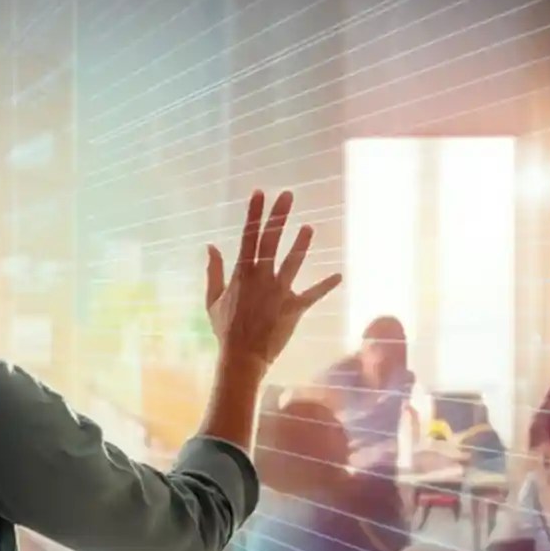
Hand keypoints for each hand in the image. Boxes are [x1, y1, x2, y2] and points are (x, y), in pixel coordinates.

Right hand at [205, 190, 341, 370]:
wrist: (242, 358)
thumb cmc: (225, 330)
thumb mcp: (212, 300)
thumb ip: (214, 271)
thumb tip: (210, 246)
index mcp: (242, 273)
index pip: (248, 236)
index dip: (254, 213)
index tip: (259, 192)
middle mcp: (261, 278)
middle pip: (271, 241)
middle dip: (279, 216)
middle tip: (288, 195)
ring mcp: (279, 292)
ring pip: (292, 262)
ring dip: (301, 244)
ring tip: (309, 227)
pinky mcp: (293, 308)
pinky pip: (312, 294)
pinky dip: (325, 285)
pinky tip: (339, 275)